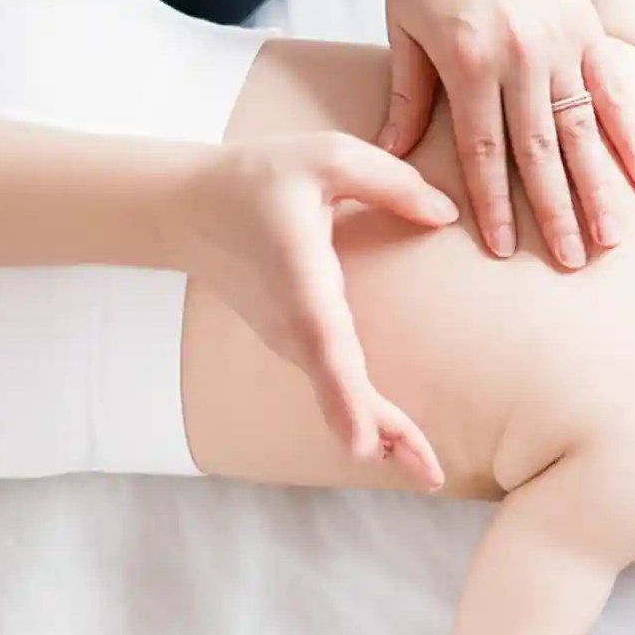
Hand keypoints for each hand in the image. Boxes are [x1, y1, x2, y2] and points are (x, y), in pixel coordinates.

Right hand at [170, 131, 455, 488]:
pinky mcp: (297, 344)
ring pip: (340, 395)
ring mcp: (292, 339)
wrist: (189, 208)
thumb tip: (445, 215)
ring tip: (429, 473)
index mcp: (301, 277)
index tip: (365, 446)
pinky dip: (367, 415)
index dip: (345, 396)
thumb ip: (388, 180)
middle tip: (433, 478)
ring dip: (385, 433)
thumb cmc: (260, 177)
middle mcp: (294, 322)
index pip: (325, 343)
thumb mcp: (326, 156)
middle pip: (339, 389)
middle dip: (385, 433)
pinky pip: (336, 386)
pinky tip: (399, 442)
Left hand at [380, 0, 634, 269]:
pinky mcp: (588, 31)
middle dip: (554, 213)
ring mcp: (562, 46)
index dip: (493, 204)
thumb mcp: (404, 23)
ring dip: (598, 189)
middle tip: (571, 262)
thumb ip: (407, 93)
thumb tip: (394, 156)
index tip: (504, 248)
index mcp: (468, 62)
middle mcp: (520, 60)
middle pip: (539, 153)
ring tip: (610, 240)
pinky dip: (632, 137)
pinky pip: (614, 94)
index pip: (483, 151)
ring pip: (582, 131)